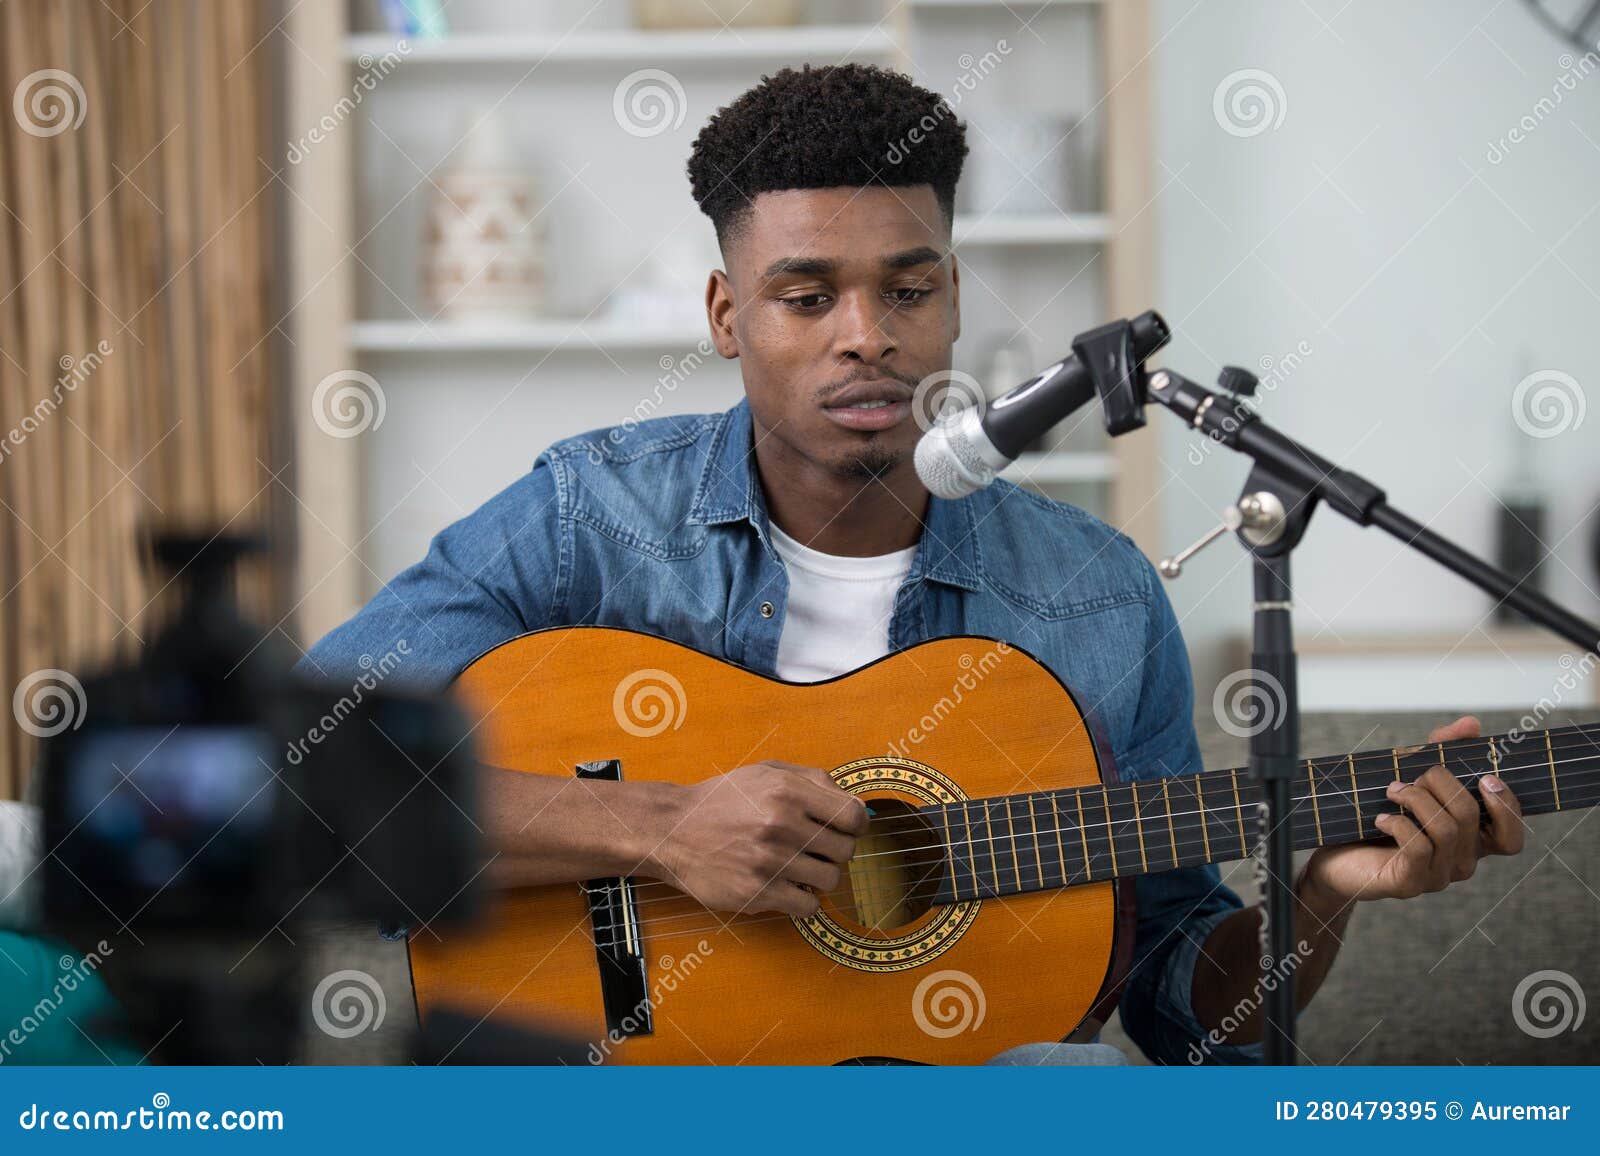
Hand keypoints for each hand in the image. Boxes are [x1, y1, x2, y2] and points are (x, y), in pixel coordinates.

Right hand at [645, 760, 867, 916]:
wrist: (672, 831)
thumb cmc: (722, 801)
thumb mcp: (765, 772)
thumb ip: (813, 780)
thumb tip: (857, 805)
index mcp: (787, 790)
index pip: (853, 816)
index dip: (856, 825)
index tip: (845, 829)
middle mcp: (781, 824)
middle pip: (846, 850)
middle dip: (835, 850)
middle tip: (815, 848)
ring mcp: (770, 861)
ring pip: (830, 880)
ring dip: (819, 875)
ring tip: (798, 866)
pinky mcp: (758, 892)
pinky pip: (808, 906)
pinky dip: (803, 899)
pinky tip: (786, 886)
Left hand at [1300, 715, 1524, 908]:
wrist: (1339, 856)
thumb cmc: (1381, 815)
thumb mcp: (1412, 777)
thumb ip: (1442, 750)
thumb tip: (1471, 724)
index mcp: (1471, 840)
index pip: (1510, 837)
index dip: (1506, 807)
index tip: (1484, 777)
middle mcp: (1462, 861)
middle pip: (1469, 816)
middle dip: (1440, 783)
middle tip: (1413, 776)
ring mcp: (1438, 875)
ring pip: (1446, 830)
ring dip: (1415, 798)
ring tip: (1392, 790)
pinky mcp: (1410, 882)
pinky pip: (1418, 848)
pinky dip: (1399, 824)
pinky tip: (1381, 818)